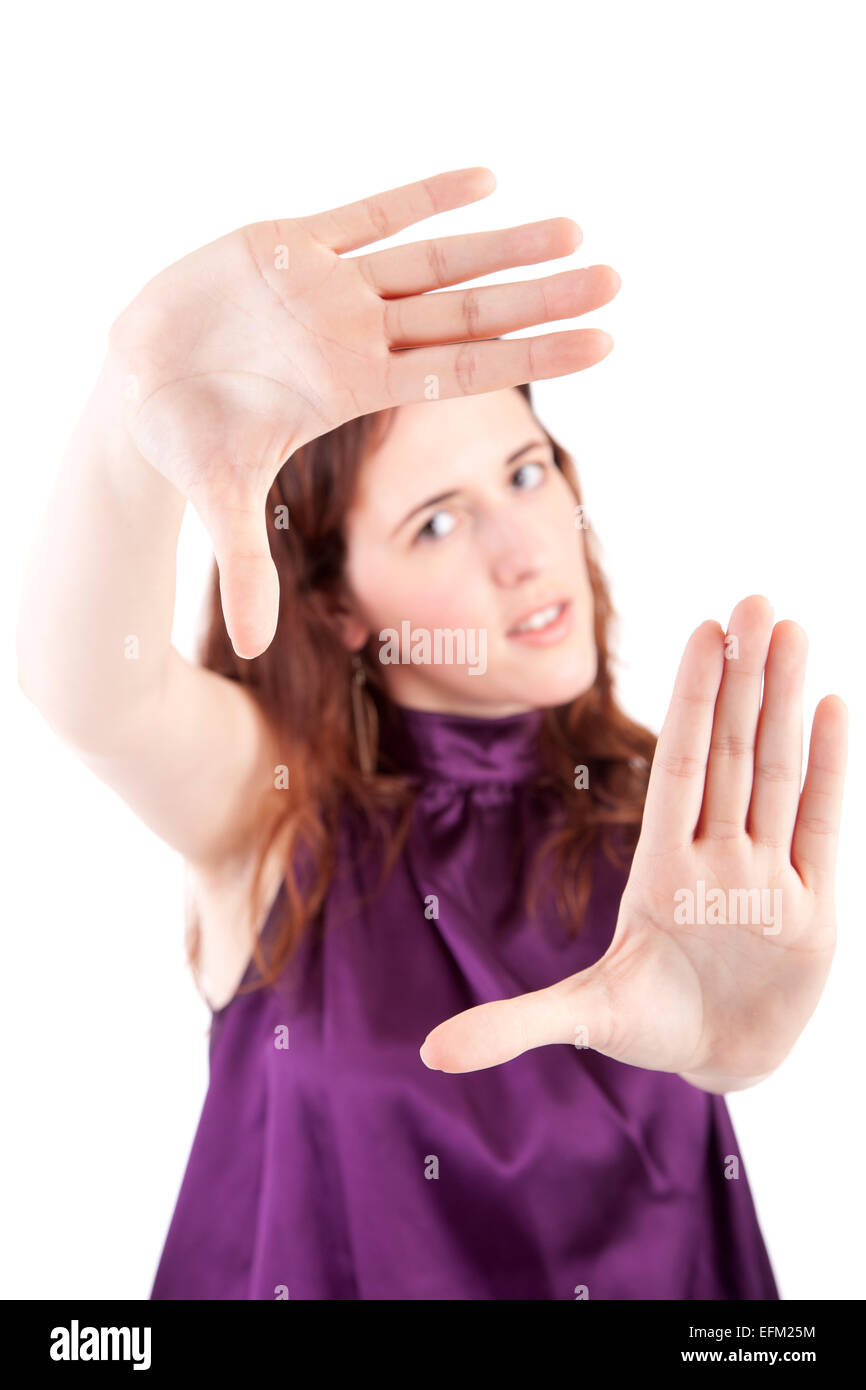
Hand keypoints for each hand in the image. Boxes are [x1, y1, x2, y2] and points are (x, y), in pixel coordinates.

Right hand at [105, 166, 619, 657]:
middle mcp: (356, 336)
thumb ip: (243, 568)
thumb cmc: (185, 443)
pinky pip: (370, 212)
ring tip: (576, 227)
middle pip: (468, 314)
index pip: (463, 371)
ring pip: (434, 259)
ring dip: (503, 243)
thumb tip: (248, 648)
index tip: (605, 344)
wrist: (139, 388)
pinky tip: (488, 179)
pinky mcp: (288, 243)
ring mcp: (329, 288)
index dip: (534, 357)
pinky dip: (424, 194)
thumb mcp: (217, 500)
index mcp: (353, 388)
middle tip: (614, 279)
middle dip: (542, 297)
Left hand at [420, 596, 847, 1090]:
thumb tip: (430, 1055)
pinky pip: (823, 824)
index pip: (682, 767)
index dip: (692, 700)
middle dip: (744, 676)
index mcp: (661, 868)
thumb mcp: (583, 1019)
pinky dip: (831, 768)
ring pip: (780, 774)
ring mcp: (766, 875)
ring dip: (786, 702)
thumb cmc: (647, 1025)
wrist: (716, 1058)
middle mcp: (716, 856)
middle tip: (754, 599)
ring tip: (793, 629)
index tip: (700, 630)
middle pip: (734, 751)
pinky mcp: (814, 907)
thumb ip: (515, 1026)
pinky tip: (831, 706)